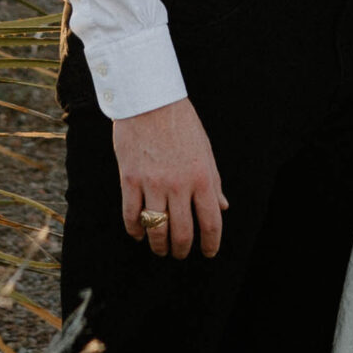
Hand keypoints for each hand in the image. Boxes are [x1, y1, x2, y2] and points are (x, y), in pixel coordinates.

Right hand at [114, 96, 226, 259]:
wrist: (149, 98)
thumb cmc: (181, 123)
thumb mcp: (205, 149)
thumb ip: (213, 181)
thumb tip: (222, 207)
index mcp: (202, 176)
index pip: (212, 221)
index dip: (211, 243)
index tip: (209, 252)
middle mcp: (179, 184)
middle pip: (183, 232)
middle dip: (182, 250)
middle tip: (180, 253)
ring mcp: (153, 183)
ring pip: (157, 230)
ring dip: (159, 246)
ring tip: (160, 249)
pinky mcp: (130, 179)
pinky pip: (132, 216)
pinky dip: (135, 231)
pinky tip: (139, 234)